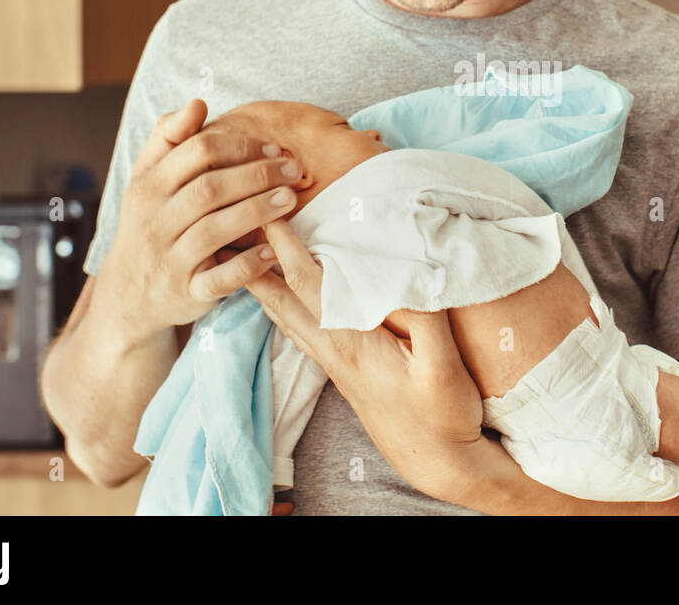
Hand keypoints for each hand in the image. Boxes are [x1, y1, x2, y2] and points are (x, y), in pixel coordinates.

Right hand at [96, 99, 304, 339]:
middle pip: (208, 190)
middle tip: (293, 170)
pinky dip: (246, 266)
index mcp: (147, 188)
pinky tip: (271, 251)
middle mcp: (155, 222)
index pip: (195, 153)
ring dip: (256, 212)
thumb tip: (197, 103)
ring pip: (213, 231)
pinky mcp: (186, 294)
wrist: (128, 294)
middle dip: (256, 175)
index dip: (239, 145)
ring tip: (289, 199)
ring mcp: (169, 260)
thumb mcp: (147, 180)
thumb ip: (169, 139)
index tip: (273, 148)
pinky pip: (217, 280)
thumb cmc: (150, 224)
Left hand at [247, 220, 487, 505]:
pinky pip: (299, 330)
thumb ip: (423, 318)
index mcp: (354, 343)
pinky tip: (281, 300)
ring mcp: (335, 365)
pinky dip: (282, 306)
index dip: (287, 249)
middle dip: (257, 261)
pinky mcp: (342, 373)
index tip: (269, 214)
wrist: (440, 464)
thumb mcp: (442, 366)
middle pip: (284, 300)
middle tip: (234, 227)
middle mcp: (334, 352)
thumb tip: (406, 271)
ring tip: (242, 258)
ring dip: (263, 284)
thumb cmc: (443, 416)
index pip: (310, 286)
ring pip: (286, 316)